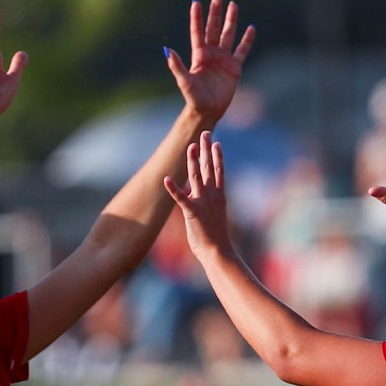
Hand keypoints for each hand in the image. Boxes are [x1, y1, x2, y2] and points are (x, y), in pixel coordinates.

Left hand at [164, 133, 232, 253]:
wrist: (218, 252)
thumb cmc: (216, 238)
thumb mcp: (215, 216)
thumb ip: (209, 204)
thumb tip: (202, 198)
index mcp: (219, 197)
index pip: (219, 172)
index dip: (217, 156)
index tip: (216, 143)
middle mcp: (212, 196)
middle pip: (209, 168)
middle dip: (206, 150)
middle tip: (205, 133)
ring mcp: (203, 203)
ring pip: (197, 177)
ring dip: (193, 161)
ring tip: (190, 146)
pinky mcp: (193, 213)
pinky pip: (181, 199)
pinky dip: (173, 189)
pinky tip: (166, 179)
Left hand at [166, 0, 254, 122]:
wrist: (208, 110)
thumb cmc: (194, 98)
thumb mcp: (184, 81)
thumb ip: (177, 65)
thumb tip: (166, 50)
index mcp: (199, 55)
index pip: (198, 31)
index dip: (197, 17)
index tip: (196, 2)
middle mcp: (211, 53)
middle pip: (213, 28)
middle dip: (215, 13)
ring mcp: (223, 59)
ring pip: (228, 35)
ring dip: (231, 20)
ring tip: (233, 5)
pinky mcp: (234, 67)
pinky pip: (242, 50)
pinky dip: (247, 40)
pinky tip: (251, 28)